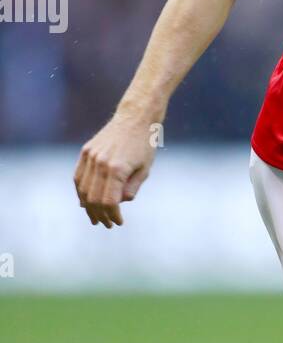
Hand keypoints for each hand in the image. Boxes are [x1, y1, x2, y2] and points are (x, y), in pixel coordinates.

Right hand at [73, 111, 158, 227]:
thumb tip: (118, 203)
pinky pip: (78, 176)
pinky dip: (80, 191)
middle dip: (99, 215)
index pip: (109, 201)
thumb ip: (131, 189)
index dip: (112, 215)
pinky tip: (85, 202)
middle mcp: (100, 163)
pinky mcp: (86, 151)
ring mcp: (90, 156)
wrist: (135, 118)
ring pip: (82, 189)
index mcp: (117, 169)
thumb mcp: (144, 170)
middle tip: (106, 224)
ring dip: (87, 206)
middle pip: (93, 198)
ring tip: (95, 217)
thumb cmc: (144, 145)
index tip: (118, 222)